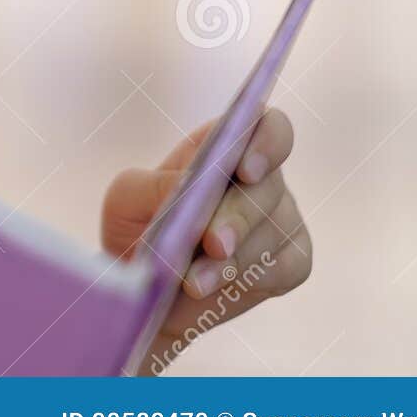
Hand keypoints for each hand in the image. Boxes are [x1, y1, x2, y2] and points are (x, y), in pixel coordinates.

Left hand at [100, 108, 311, 373]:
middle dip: (237, 218)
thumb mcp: (128, 199)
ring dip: (234, 260)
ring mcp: (279, 220)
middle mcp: (261, 178)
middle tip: (213, 244)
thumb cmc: (136, 228)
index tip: (243, 169)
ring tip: (193, 282)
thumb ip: (155, 185)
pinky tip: (219, 288)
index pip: (268, 126)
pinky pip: (288, 267)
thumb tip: (189, 183)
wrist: (142, 290)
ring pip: (275, 231)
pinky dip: (252, 279)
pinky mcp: (289, 263)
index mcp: (224, 146)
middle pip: (268, 186)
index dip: (265, 142)